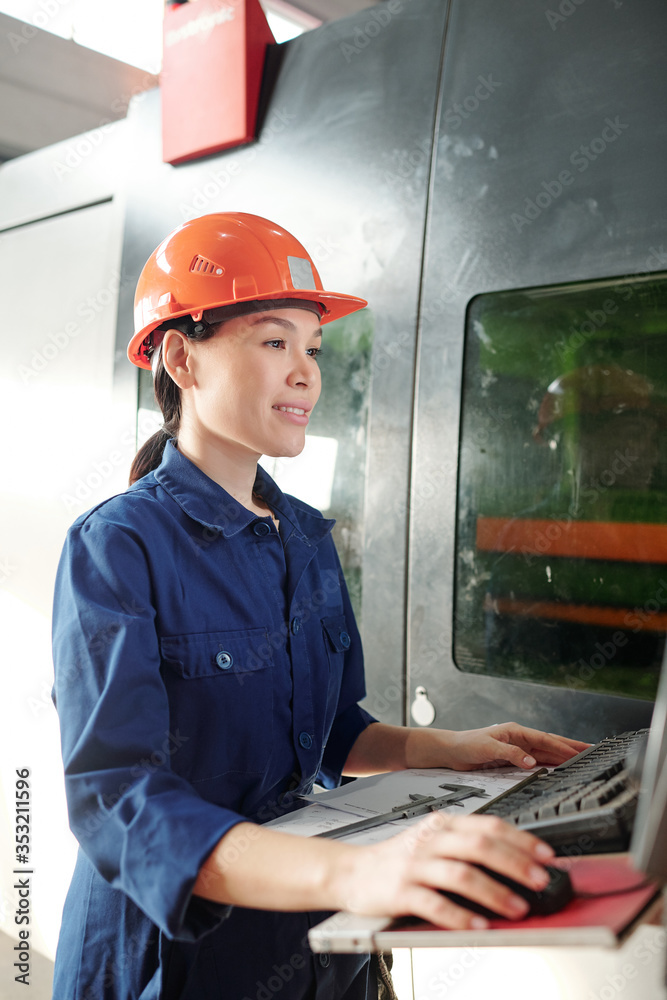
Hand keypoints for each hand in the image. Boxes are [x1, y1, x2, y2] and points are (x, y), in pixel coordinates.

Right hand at [338, 812, 555, 928]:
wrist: (353, 871)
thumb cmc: (400, 859)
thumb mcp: (433, 841)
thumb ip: (467, 846)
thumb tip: (516, 861)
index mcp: (443, 825)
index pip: (489, 826)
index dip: (522, 840)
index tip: (547, 856)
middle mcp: (430, 840)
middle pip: (479, 846)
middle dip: (515, 864)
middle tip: (540, 881)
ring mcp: (415, 865)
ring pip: (461, 874)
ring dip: (494, 892)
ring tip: (517, 908)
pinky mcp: (401, 891)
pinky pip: (435, 904)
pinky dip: (461, 916)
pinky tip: (479, 926)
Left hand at [440, 722, 590, 770]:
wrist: (451, 751)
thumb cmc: (466, 744)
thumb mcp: (488, 749)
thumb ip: (510, 754)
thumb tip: (531, 762)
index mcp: (516, 731)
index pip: (545, 739)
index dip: (563, 746)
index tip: (580, 751)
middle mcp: (519, 738)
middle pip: (550, 743)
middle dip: (571, 747)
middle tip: (592, 750)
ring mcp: (517, 748)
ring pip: (545, 752)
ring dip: (563, 756)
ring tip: (581, 759)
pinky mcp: (513, 758)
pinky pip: (536, 760)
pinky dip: (550, 763)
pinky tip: (558, 767)